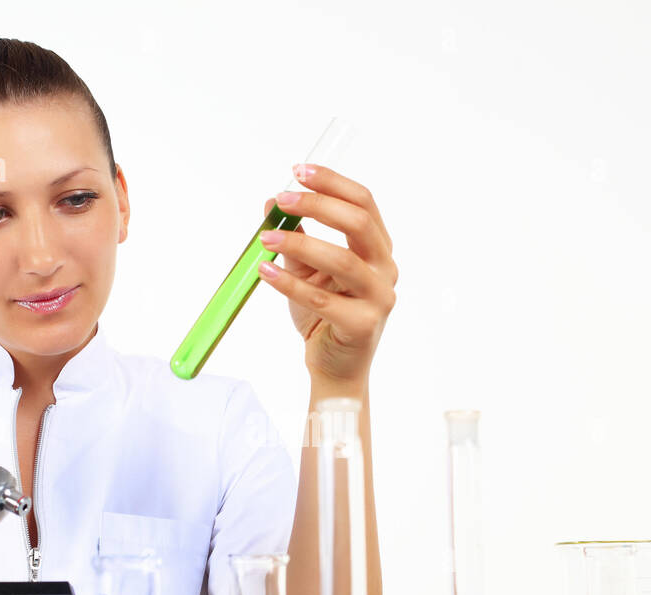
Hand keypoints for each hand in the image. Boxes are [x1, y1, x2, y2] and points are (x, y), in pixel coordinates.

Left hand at [258, 165, 397, 393]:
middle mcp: (384, 269)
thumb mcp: (305, 269)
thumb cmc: (323, 316)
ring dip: (300, 242)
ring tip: (266, 238)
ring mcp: (379, 297)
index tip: (298, 171)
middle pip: (359, 222)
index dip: (331, 182)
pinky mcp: (363, 325)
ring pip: (342, 260)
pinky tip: (267, 273)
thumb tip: (270, 204)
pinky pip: (323, 299)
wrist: (334, 366)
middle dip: (318, 205)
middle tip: (282, 200)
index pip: (363, 202)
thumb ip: (293, 237)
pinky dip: (290, 284)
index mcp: (377, 248)